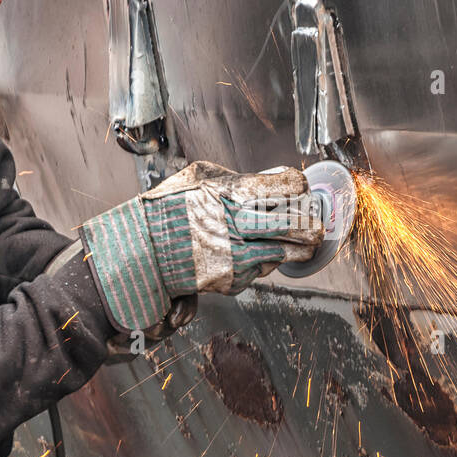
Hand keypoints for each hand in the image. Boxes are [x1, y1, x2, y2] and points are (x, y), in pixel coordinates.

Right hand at [81, 161, 323, 332]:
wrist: (141, 251)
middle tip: (316, 223)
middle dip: (313, 223)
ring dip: (299, 248)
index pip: (290, 187)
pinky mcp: (232, 279)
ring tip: (303, 243)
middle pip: (299, 222)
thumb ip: (237, 178)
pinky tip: (257, 253)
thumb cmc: (169, 209)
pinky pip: (263, 271)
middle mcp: (236, 223)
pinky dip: (266, 264)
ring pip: (288, 252)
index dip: (300, 189)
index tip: (299, 192)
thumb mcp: (199, 177)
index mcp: (231, 191)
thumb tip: (273, 181)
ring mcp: (235, 254)